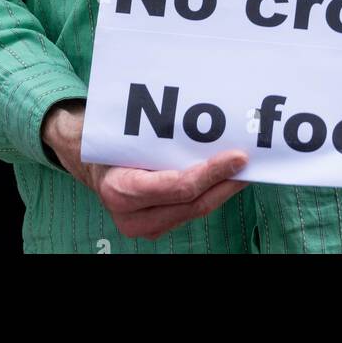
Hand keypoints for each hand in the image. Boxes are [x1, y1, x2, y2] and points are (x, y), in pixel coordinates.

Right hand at [41, 101, 247, 241]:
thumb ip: (156, 133)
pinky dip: (211, 194)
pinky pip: (190, 212)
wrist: (93, 166)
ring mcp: (144, 227)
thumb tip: (199, 115)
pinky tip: (227, 179)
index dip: (212, 172)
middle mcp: (132, 216)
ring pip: (195, 211)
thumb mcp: (125, 135)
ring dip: (223, 190)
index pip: (177, 186)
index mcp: (121, 190)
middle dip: (225, 183)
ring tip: (244, 170)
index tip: (238, 157)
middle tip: (249, 163)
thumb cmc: (111, 144)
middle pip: (191, 202)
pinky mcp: (156, 227)